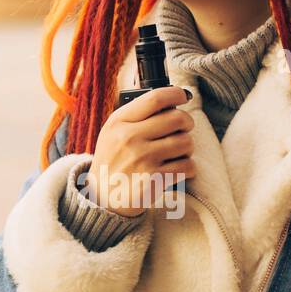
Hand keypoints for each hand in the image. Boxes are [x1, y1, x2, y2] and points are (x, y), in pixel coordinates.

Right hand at [81, 86, 195, 216]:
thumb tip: (171, 100)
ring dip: (187, 146)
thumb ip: (135, 115)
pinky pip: (188, 166)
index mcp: (119, 122)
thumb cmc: (113, 159)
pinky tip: (175, 168)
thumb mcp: (112, 131)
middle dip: (187, 122)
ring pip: (186, 142)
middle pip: (177, 118)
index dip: (175, 94)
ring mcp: (143, 159)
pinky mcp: (155, 179)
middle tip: (183, 128)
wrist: (102, 197)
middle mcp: (130, 138)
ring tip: (176, 151)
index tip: (182, 96)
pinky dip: (187, 167)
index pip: (154, 99)